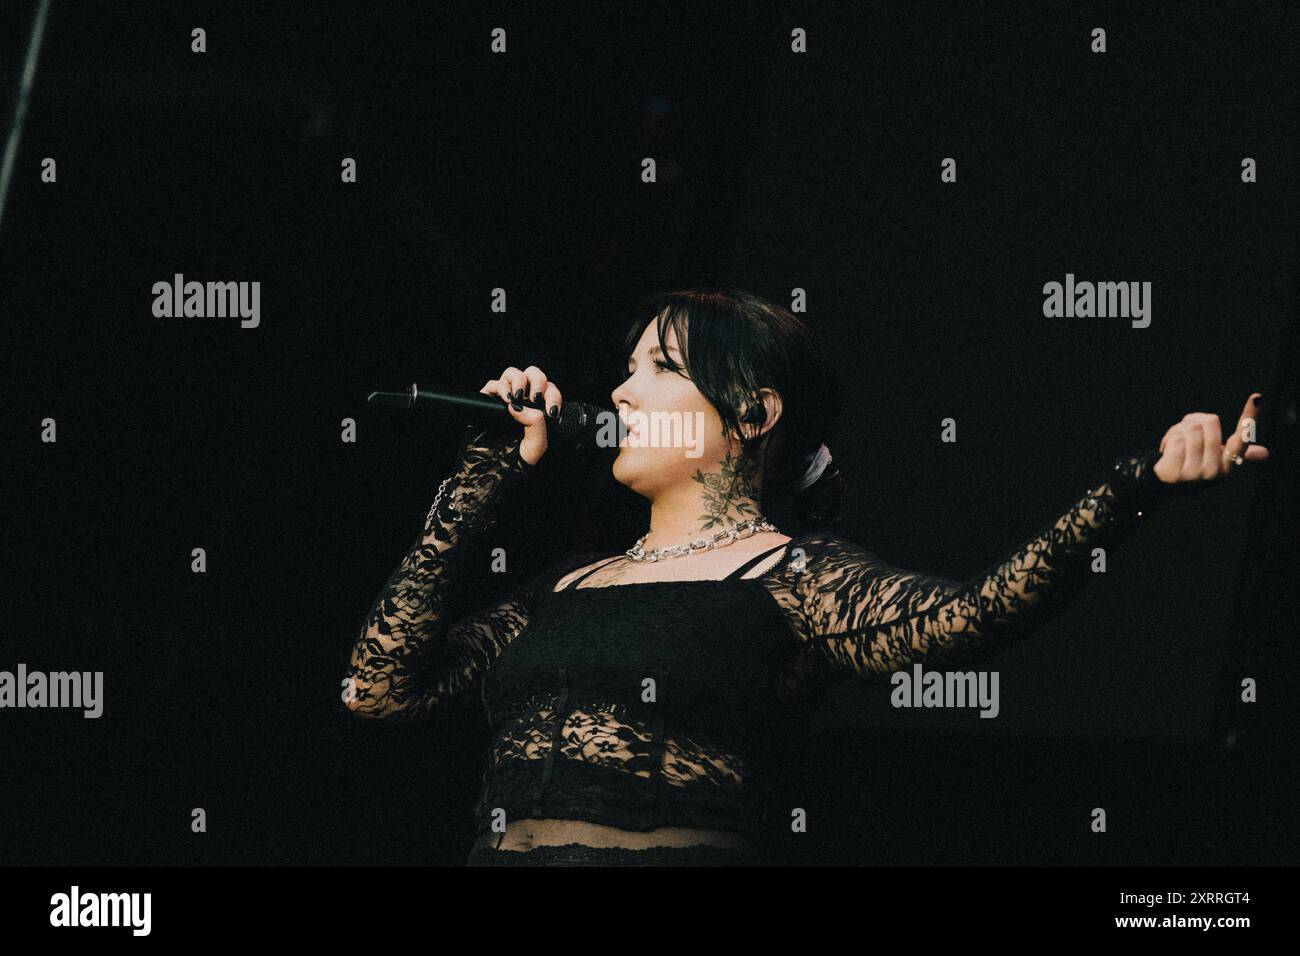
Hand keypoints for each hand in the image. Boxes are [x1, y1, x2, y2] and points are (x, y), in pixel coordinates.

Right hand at [479, 365, 563, 465]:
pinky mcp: (488, 400)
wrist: (491, 470)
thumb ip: (537, 426)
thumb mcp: (535, 446)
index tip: (552, 410)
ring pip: (513, 373)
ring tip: (517, 397)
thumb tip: (523, 407)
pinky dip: (500, 388)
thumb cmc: (515, 459)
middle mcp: (522, 400)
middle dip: (537, 381)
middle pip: (533, 375)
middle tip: (535, 398)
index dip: (553, 396)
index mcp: (538, 409)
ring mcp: (505, 398)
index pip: (550, 391)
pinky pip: (493, 384)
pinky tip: (506, 400)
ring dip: (519, 380)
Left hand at [1153, 393, 1268, 483]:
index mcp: (1228, 466)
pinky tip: (1165, 451)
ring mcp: (1195, 474)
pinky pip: (1176, 440)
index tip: (1257, 398)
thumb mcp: (1214, 459)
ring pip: (1191, 429)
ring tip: (1173, 442)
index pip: (1242, 439)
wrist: (1161, 485)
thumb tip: (1265, 454)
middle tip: (1184, 430)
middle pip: (1210, 421)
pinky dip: (1168, 440)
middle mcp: (1215, 472)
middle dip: (1193, 419)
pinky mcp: (1176, 474)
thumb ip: (1236, 452)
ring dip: (1178, 429)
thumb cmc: (1189, 466)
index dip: (1250, 418)